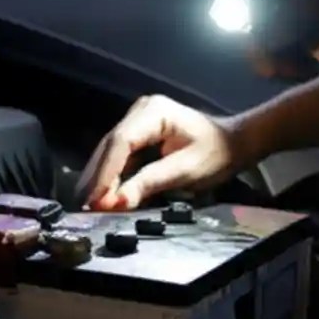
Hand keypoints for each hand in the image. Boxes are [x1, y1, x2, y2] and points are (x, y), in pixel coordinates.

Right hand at [81, 95, 245, 209]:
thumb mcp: (185, 171)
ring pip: (109, 151)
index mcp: (155, 111)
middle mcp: (140, 110)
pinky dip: (110, 176)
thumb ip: (149, 184)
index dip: (104, 173)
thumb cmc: (216, 155)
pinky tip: (102, 195)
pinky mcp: (138, 132)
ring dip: (99, 179)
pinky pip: (118, 155)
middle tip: (84, 208)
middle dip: (97, 178)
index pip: (120, 142)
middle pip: (110, 146)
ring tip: (88, 205)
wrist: (234, 144)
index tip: (94, 200)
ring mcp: (137, 119)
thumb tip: (114, 203)